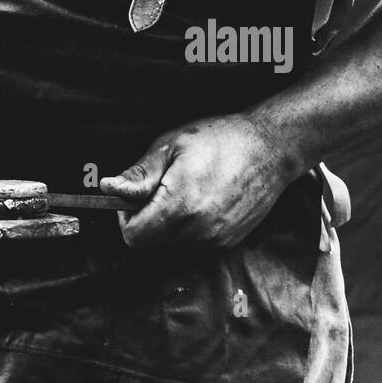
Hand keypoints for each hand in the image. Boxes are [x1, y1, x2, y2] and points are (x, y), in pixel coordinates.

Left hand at [99, 114, 299, 248]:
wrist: (272, 147)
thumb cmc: (221, 139)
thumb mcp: (170, 147)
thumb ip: (138, 174)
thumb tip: (109, 187)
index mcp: (180, 206)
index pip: (133, 236)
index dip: (125, 217)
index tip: (133, 197)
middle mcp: (198, 230)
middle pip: (150, 241)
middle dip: (146, 217)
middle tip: (161, 187)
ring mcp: (215, 239)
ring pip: (171, 243)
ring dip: (168, 222)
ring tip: (186, 190)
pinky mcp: (228, 241)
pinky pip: (193, 242)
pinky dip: (189, 226)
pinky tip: (202, 199)